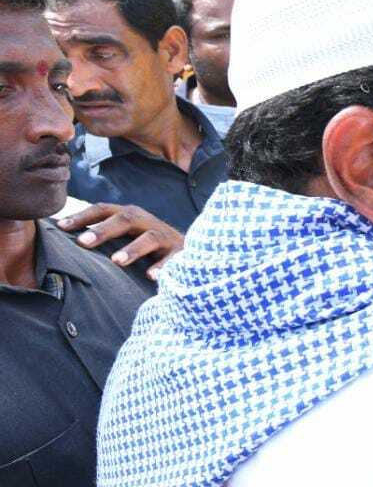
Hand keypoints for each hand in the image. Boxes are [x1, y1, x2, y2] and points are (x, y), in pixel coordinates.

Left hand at [57, 203, 182, 279]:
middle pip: (125, 219)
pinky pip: (174, 259)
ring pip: (149, 239)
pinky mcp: (183, 252)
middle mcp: (147, 222)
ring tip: (116, 262)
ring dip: (133, 249)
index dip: (82, 217)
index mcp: (130, 216)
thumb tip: (61, 236)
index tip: (60, 227)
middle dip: (103, 231)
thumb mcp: (127, 235)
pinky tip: (152, 277)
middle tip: (83, 243)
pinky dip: (163, 267)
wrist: (197, 249)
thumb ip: (104, 235)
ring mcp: (166, 236)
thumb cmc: (150, 246)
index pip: (103, 210)